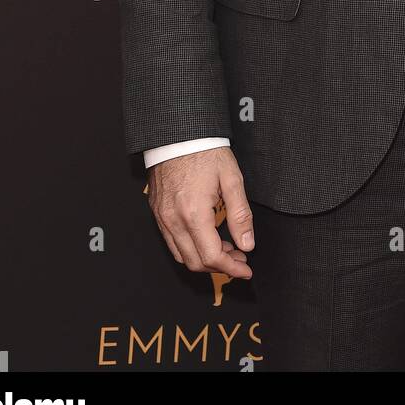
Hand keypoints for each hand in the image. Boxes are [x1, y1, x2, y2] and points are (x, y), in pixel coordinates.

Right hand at [146, 147, 254, 277]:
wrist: (177, 134)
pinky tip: (206, 238)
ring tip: (226, 249)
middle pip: (196, 262)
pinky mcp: (157, 212)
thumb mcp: (232, 179)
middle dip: (220, 267)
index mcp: (194, 214)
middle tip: (240, 258)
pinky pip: (171, 242)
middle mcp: (174, 221)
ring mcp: (162, 218)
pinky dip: (190, 248)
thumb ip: (240, 215)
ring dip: (205, 259)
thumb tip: (247, 245)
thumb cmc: (206, 152)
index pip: (212, 257)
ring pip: (182, 256)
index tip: (246, 270)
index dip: (232, 269)